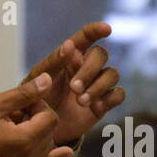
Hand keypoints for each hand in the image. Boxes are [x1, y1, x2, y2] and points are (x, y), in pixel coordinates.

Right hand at [0, 73, 73, 156]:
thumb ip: (24, 94)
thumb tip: (48, 79)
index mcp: (25, 140)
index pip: (50, 117)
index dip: (38, 106)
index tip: (19, 104)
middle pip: (51, 131)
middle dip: (37, 119)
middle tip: (14, 114)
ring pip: (47, 146)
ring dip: (37, 133)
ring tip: (13, 127)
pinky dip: (53, 156)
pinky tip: (65, 152)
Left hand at [24, 22, 124, 143]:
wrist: (41, 127)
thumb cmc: (37, 97)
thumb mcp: (39, 78)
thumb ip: (54, 61)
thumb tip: (69, 45)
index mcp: (70, 56)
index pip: (85, 37)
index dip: (96, 30)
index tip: (106, 29)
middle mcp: (86, 66)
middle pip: (101, 55)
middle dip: (89, 71)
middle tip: (74, 88)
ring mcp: (96, 84)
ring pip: (112, 74)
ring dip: (98, 86)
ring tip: (80, 101)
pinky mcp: (103, 102)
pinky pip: (119, 93)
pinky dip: (109, 99)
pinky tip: (94, 108)